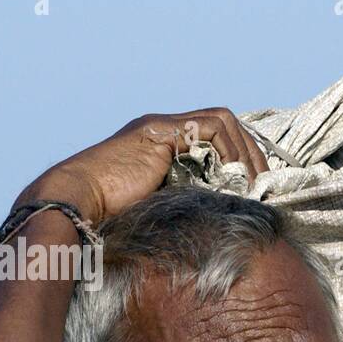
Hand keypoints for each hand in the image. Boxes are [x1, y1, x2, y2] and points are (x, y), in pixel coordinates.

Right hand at [13, 108, 269, 224]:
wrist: (77, 203)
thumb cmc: (110, 216)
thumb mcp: (160, 207)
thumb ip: (186, 201)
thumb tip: (221, 221)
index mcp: (163, 142)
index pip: (216, 133)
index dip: (241, 154)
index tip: (256, 183)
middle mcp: (164, 127)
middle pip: (224, 121)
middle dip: (250, 150)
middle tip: (265, 180)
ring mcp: (161, 126)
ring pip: (222, 119)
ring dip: (244, 150)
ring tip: (254, 180)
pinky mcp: (160, 132)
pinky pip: (211, 128)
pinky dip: (229, 150)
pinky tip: (233, 175)